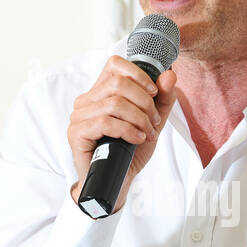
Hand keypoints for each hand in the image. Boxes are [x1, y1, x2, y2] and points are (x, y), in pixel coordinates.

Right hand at [68, 57, 177, 212]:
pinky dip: (127, 130)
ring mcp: (79, 116)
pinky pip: (105, 122)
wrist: (117, 182)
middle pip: (119, 84)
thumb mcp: (152, 122)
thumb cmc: (130, 151)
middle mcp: (87, 100)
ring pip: (114, 103)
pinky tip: (137, 139)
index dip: (138, 74)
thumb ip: (163, 99)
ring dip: (139, 119)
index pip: (115, 64)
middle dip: (144, 102)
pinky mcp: (76, 133)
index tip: (154, 93)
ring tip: (147, 133)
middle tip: (153, 121)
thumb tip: (170, 74)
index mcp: (101, 92)